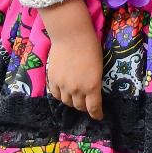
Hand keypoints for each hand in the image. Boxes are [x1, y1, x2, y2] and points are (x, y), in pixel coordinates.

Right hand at [41, 0, 104, 119]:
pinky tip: (63, 92)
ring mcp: (63, 85)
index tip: (99, 116)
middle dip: (84, 107)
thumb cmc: (90, 46)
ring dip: (72, 101)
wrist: (71, 36)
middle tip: (87, 104)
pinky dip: (61, 96)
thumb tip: (92, 90)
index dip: (96, 114)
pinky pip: (56, 94)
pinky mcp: (52, 80)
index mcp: (92, 86)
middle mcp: (77, 89)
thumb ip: (94, 81)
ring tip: (75, 97)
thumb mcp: (99, 66)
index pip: (94, 107)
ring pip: (67, 101)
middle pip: (79, 106)